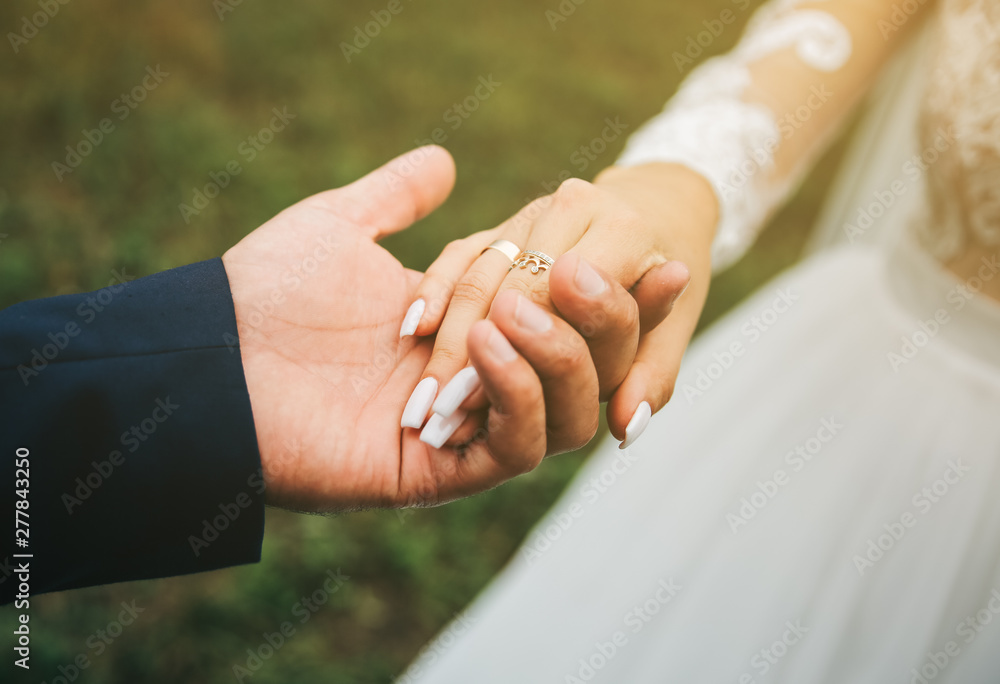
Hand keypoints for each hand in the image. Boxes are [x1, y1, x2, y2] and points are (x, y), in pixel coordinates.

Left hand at [221, 146, 613, 511]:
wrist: (212, 355)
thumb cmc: (269, 291)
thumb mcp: (342, 225)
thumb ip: (397, 195)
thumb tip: (442, 159)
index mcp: (470, 334)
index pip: (569, 322)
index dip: (616, 293)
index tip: (660, 256)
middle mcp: (478, 388)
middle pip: (587, 373)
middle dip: (609, 325)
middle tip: (596, 269)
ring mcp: (464, 436)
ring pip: (567, 417)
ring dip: (566, 358)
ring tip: (535, 301)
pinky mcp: (442, 476)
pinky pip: (517, 450)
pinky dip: (520, 396)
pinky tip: (494, 340)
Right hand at [399, 162, 717, 448]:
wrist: (658, 210)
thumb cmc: (667, 284)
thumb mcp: (671, 331)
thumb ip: (652, 374)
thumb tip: (627, 425)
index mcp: (623, 228)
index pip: (560, 293)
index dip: (521, 348)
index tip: (486, 403)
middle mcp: (573, 206)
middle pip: (512, 282)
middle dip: (476, 348)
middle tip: (445, 406)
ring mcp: (533, 211)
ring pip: (479, 269)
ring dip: (450, 333)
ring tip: (426, 392)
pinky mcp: (504, 222)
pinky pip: (461, 252)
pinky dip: (435, 288)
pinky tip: (416, 329)